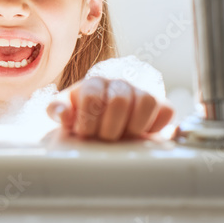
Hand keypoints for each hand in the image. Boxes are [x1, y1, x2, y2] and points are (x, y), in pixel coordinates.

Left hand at [46, 76, 173, 141]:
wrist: (103, 125)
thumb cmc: (82, 118)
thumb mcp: (65, 113)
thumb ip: (56, 109)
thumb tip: (63, 113)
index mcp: (94, 84)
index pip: (93, 95)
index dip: (88, 119)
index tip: (85, 134)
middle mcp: (119, 84)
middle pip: (120, 99)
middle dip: (110, 127)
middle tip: (105, 139)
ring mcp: (140, 93)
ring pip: (147, 100)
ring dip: (134, 125)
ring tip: (124, 138)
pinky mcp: (160, 106)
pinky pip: (167, 110)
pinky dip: (157, 125)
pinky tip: (143, 135)